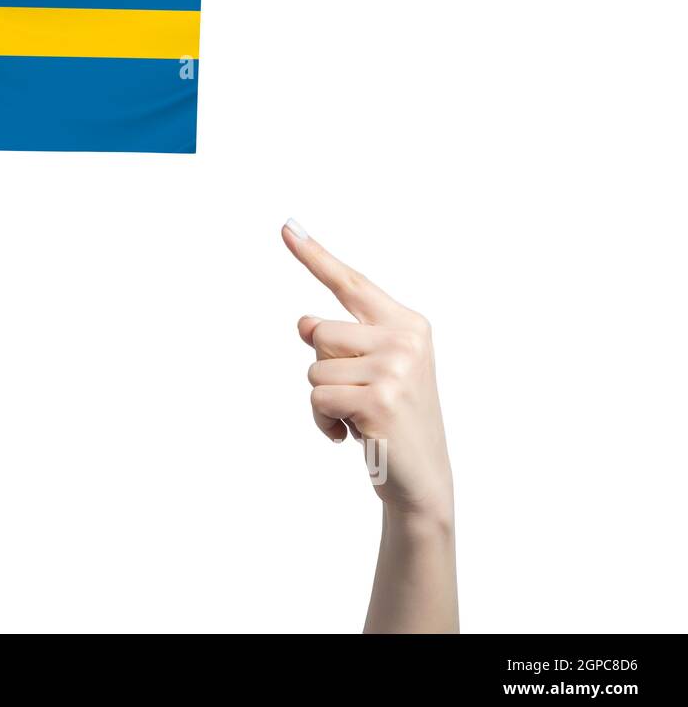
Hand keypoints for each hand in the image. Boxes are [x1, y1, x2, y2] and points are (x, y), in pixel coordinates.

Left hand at [283, 219, 456, 631]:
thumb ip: (345, 339)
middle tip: (357, 396)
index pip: (350, 282)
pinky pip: (316, 397)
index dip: (314, 254)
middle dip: (324, 366)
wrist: (420, 481)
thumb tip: (304, 322)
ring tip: (357, 417)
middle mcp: (404, 337)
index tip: (285, 225)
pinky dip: (323, 423)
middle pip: (316, 330)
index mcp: (406, 324)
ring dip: (323, 400)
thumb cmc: (391, 421)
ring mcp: (395, 366)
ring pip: (312, 367)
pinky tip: (350, 436)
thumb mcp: (376, 371)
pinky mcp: (379, 397)